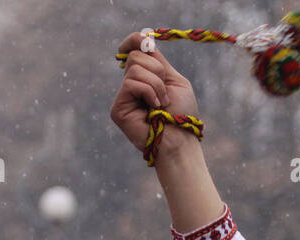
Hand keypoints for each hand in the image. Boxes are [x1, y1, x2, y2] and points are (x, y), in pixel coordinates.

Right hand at [111, 33, 200, 153]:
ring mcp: (123, 96)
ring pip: (134, 68)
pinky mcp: (118, 108)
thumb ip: (158, 60)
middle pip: (135, 55)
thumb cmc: (181, 114)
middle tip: (165, 93)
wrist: (180, 140)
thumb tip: (144, 39)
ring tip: (161, 104)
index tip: (147, 43)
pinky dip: (148, 92)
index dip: (135, 40)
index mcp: (144, 76)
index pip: (132, 48)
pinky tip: (154, 108)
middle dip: (156, 71)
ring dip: (156, 85)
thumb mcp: (174, 80)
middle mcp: (131, 84)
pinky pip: (131, 83)